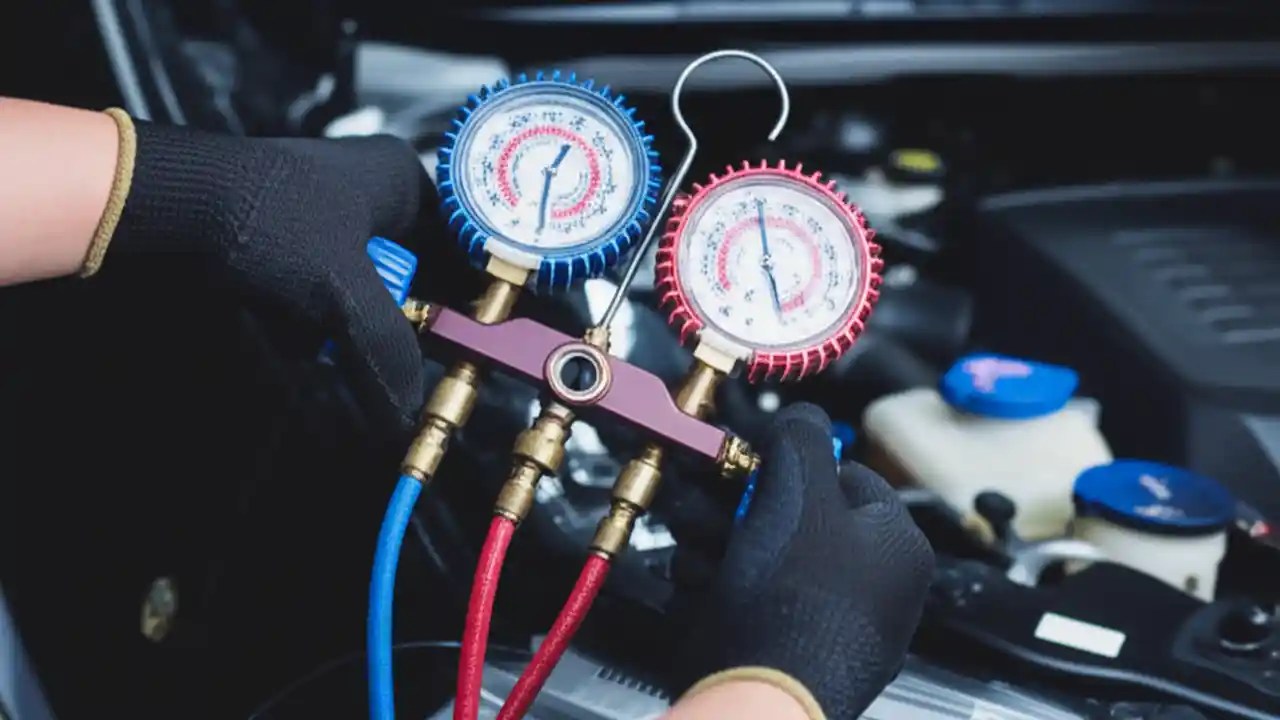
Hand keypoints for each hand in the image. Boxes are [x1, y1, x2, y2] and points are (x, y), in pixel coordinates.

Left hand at [111, 120, 445, 436]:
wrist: (169, 204)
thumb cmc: (267, 222)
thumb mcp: (342, 293)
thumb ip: (386, 354)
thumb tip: (407, 414)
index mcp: (402, 181)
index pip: (462, 250)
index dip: (463, 303)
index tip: (466, 349)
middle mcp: (373, 190)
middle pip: (412, 278)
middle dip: (391, 321)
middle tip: (386, 355)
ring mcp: (329, 214)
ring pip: (365, 293)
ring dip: (345, 325)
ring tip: (321, 334)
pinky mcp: (292, 238)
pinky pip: (325, 292)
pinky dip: (312, 317)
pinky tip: (291, 326)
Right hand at [667, 404, 933, 717]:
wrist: (758, 695)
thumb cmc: (796, 597)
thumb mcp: (799, 488)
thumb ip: (801, 437)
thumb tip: (802, 416)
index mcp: (895, 545)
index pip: (848, 475)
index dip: (792, 462)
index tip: (752, 460)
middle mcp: (874, 587)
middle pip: (799, 517)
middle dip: (740, 502)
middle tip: (704, 494)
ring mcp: (833, 623)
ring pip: (770, 557)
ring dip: (721, 537)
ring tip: (687, 530)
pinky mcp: (791, 650)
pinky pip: (756, 599)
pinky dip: (722, 582)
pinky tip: (694, 575)